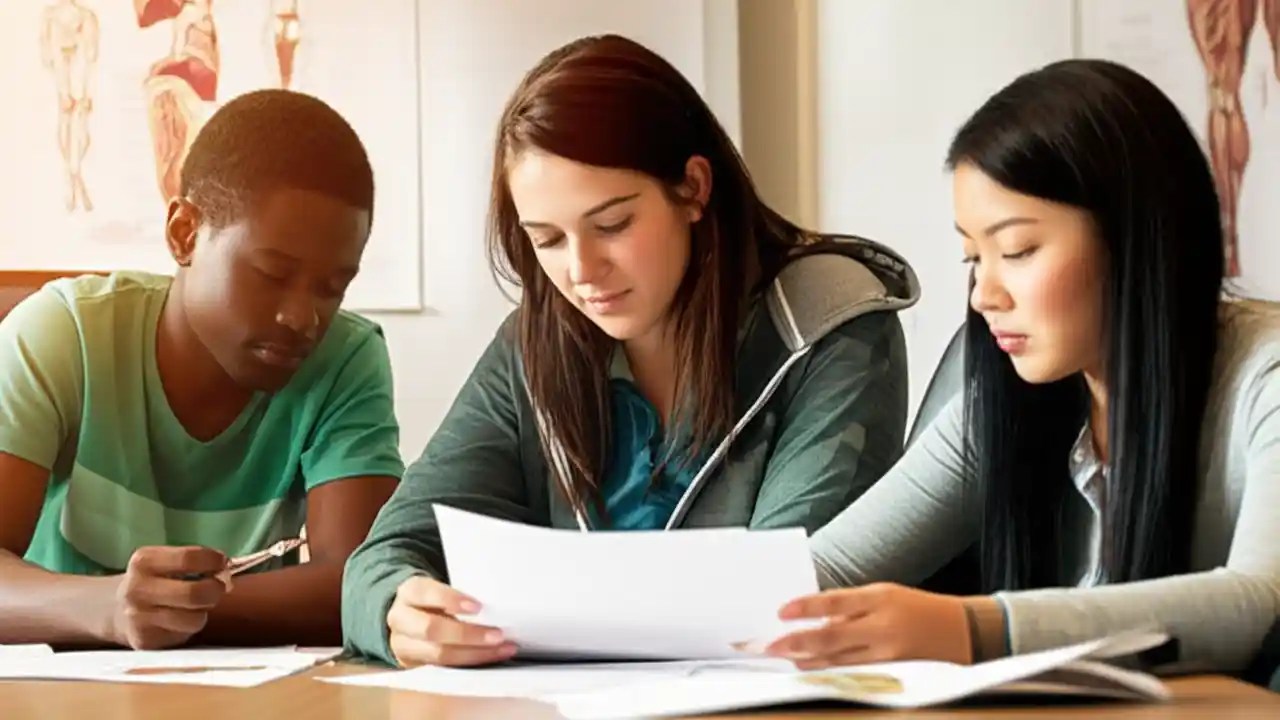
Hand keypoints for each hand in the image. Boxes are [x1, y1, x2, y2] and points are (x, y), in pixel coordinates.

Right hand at [108, 546, 228, 649]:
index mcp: (144, 562)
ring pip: (194, 619)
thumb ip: (193, 562)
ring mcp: (139, 619)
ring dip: (203, 613)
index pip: (189, 558)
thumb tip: (226, 570)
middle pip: (194, 593)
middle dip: (215, 590)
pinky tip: (179, 621)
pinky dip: (189, 628)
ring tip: (195, 607)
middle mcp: (137, 590)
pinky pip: (184, 635)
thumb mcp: (163, 561)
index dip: (213, 561)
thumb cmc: (152, 581)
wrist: (114, 610)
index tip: (222, 563)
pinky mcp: (145, 642)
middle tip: (218, 587)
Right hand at [387, 575, 516, 667]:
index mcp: (408, 593)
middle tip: (497, 634)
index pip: (424, 593)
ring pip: (438, 654)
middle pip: (430, 629)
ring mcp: (404, 645)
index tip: (478, 607)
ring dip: (475, 653)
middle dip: (467, 634)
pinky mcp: (416, 665)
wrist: (407, 619)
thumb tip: (495, 602)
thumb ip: (457, 594)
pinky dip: (472, 662)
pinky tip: (493, 656)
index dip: (449, 599)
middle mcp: (401, 619)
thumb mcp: (437, 588)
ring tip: (503, 648)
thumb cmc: (432, 600)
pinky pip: (445, 667)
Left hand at [765, 583, 972, 668]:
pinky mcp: (893, 674)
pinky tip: (813, 670)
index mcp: (880, 599)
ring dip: (808, 661)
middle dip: (797, 643)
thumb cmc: (917, 609)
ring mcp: (889, 655)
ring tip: (785, 658)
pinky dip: (831, 671)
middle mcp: (883, 627)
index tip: (781, 611)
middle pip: (832, 638)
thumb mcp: (885, 595)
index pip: (835, 603)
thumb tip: (814, 621)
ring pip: (839, 662)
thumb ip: (851, 608)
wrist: (962, 631)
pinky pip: (854, 674)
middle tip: (771, 646)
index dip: (806, 608)